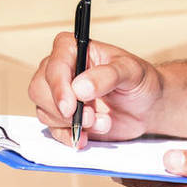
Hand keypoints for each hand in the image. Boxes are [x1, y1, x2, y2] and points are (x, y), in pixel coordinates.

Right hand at [28, 31, 164, 148]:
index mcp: (73, 49)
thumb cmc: (139, 80)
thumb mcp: (131, 71)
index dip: (58, 86)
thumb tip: (79, 88)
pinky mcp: (63, 117)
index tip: (71, 106)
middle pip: (39, 89)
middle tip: (91, 117)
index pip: (54, 64)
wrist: (147, 106)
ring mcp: (59, 94)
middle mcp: (61, 70)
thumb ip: (107, 75)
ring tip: (102, 122)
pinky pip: (52, 129)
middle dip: (63, 110)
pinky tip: (86, 137)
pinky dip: (69, 136)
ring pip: (44, 111)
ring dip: (72, 124)